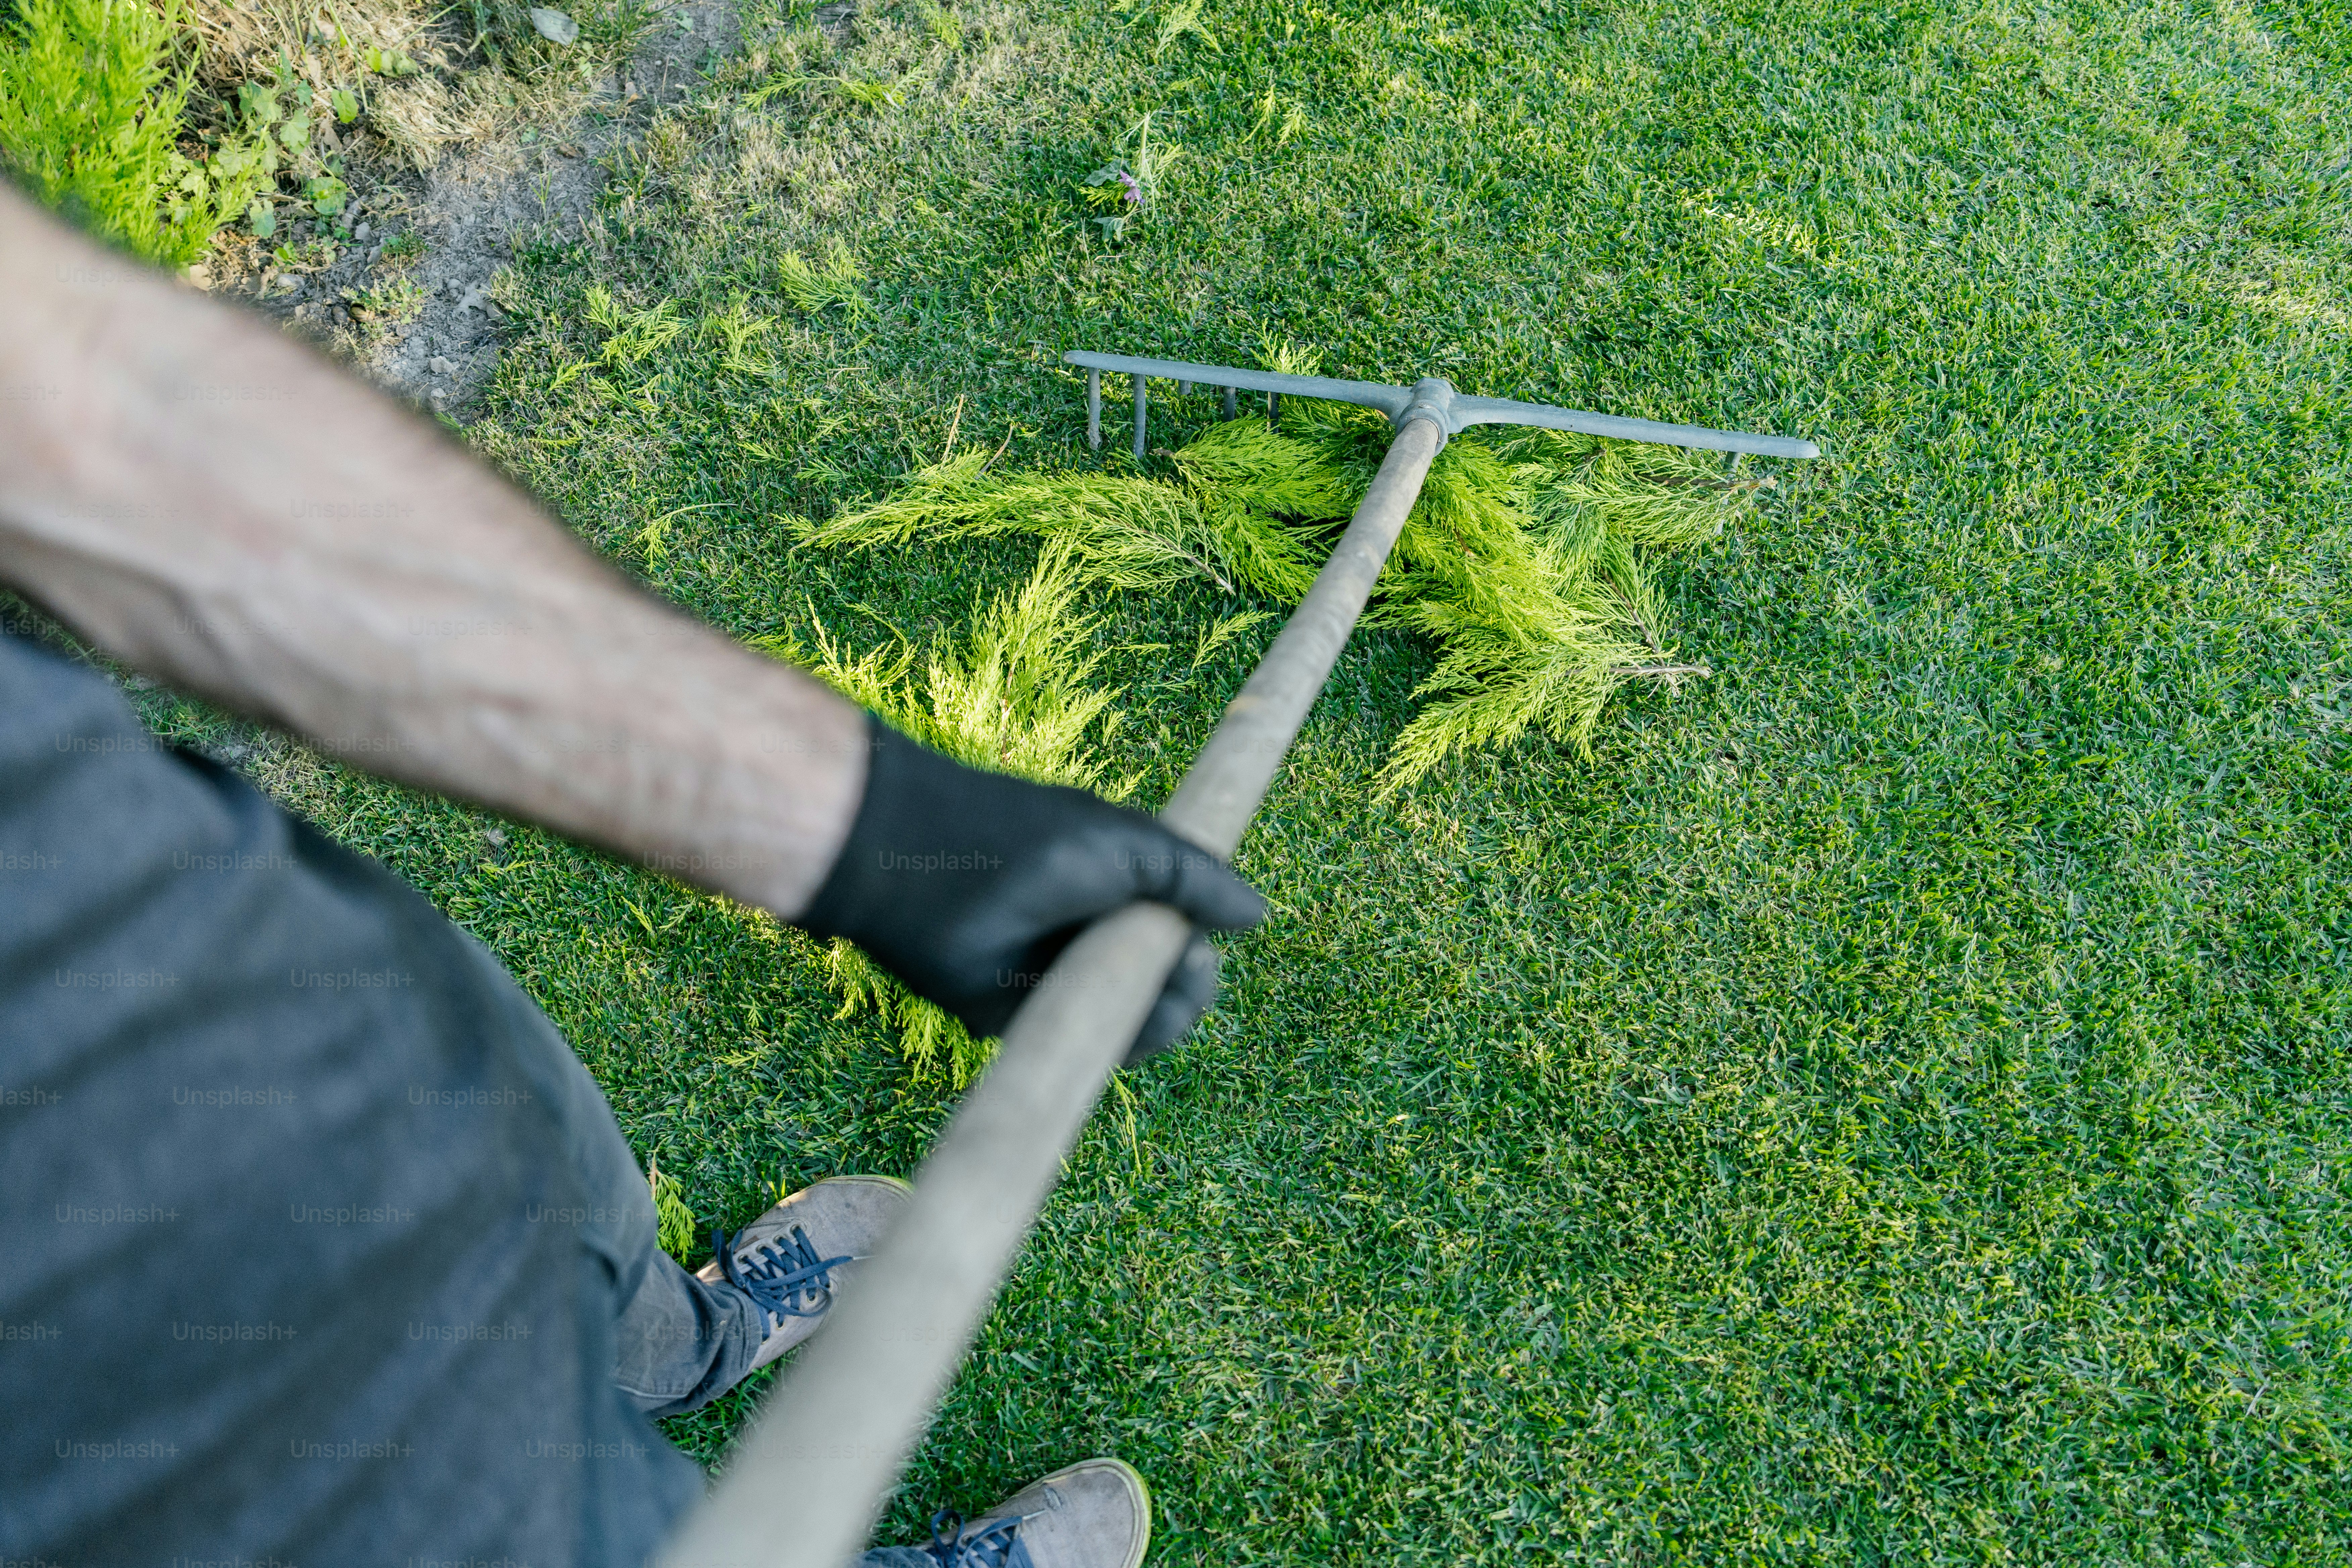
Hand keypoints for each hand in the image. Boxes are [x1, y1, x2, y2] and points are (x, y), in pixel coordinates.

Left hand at [796, 717, 1264, 1059]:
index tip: (1198, 942)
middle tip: (1172, 969)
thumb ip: (1195, 878)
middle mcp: (1092, 941)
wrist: (922, 867)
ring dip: (1155, 1020)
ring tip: (1135, 987)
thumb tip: (1258, 916)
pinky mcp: (1021, 1020)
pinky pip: (1083, 1050)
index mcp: (1119, 894)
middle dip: (1185, 989)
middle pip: (1171, 992)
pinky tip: (1107, 1019)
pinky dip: (1109, 1043)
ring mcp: (1058, 984)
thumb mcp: (1130, 847)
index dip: (1199, 951)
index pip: (1186, 941)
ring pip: (1137, 1028)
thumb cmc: (1027, 840)